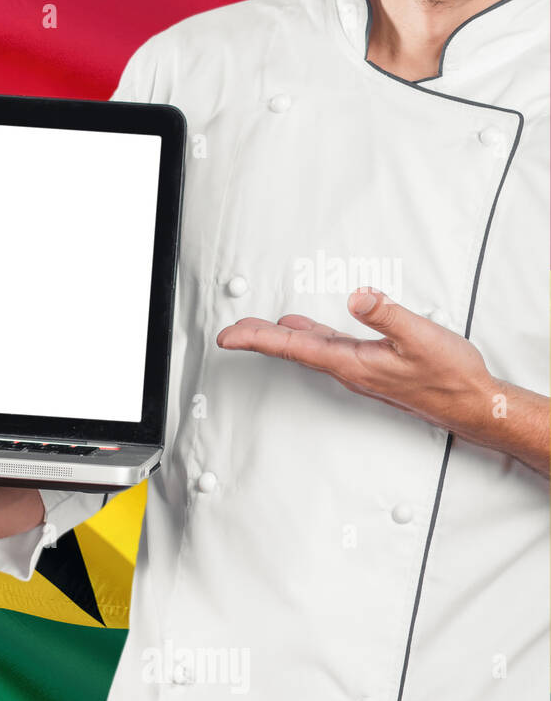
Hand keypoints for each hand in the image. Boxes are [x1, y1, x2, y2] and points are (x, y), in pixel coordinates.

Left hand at [217, 287, 549, 476]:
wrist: (471, 403)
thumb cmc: (449, 376)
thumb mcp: (420, 338)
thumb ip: (387, 315)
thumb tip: (358, 297)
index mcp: (350, 362)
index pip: (292, 347)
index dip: (257, 339)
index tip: (229, 336)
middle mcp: (348, 367)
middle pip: (291, 349)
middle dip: (258, 338)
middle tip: (231, 331)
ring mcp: (358, 367)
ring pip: (308, 348)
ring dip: (279, 337)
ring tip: (255, 327)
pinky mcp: (369, 364)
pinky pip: (328, 347)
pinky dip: (308, 335)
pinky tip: (303, 328)